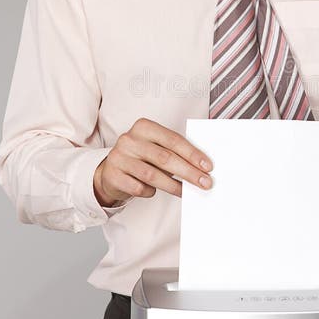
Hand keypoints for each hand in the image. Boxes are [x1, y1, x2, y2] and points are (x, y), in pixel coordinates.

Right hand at [93, 117, 212, 205]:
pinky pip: (138, 188)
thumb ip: (174, 153)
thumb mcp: (155, 148)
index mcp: (144, 127)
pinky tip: (153, 191)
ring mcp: (119, 157)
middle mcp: (129, 139)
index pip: (173, 140)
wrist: (111, 172)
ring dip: (173, 185)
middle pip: (165, 157)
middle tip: (204, 183)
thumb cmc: (140, 158)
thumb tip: (201, 168)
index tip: (208, 166)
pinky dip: (150, 192)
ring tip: (185, 191)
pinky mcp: (113, 176)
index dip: (192, 154)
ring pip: (152, 175)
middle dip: (188, 172)